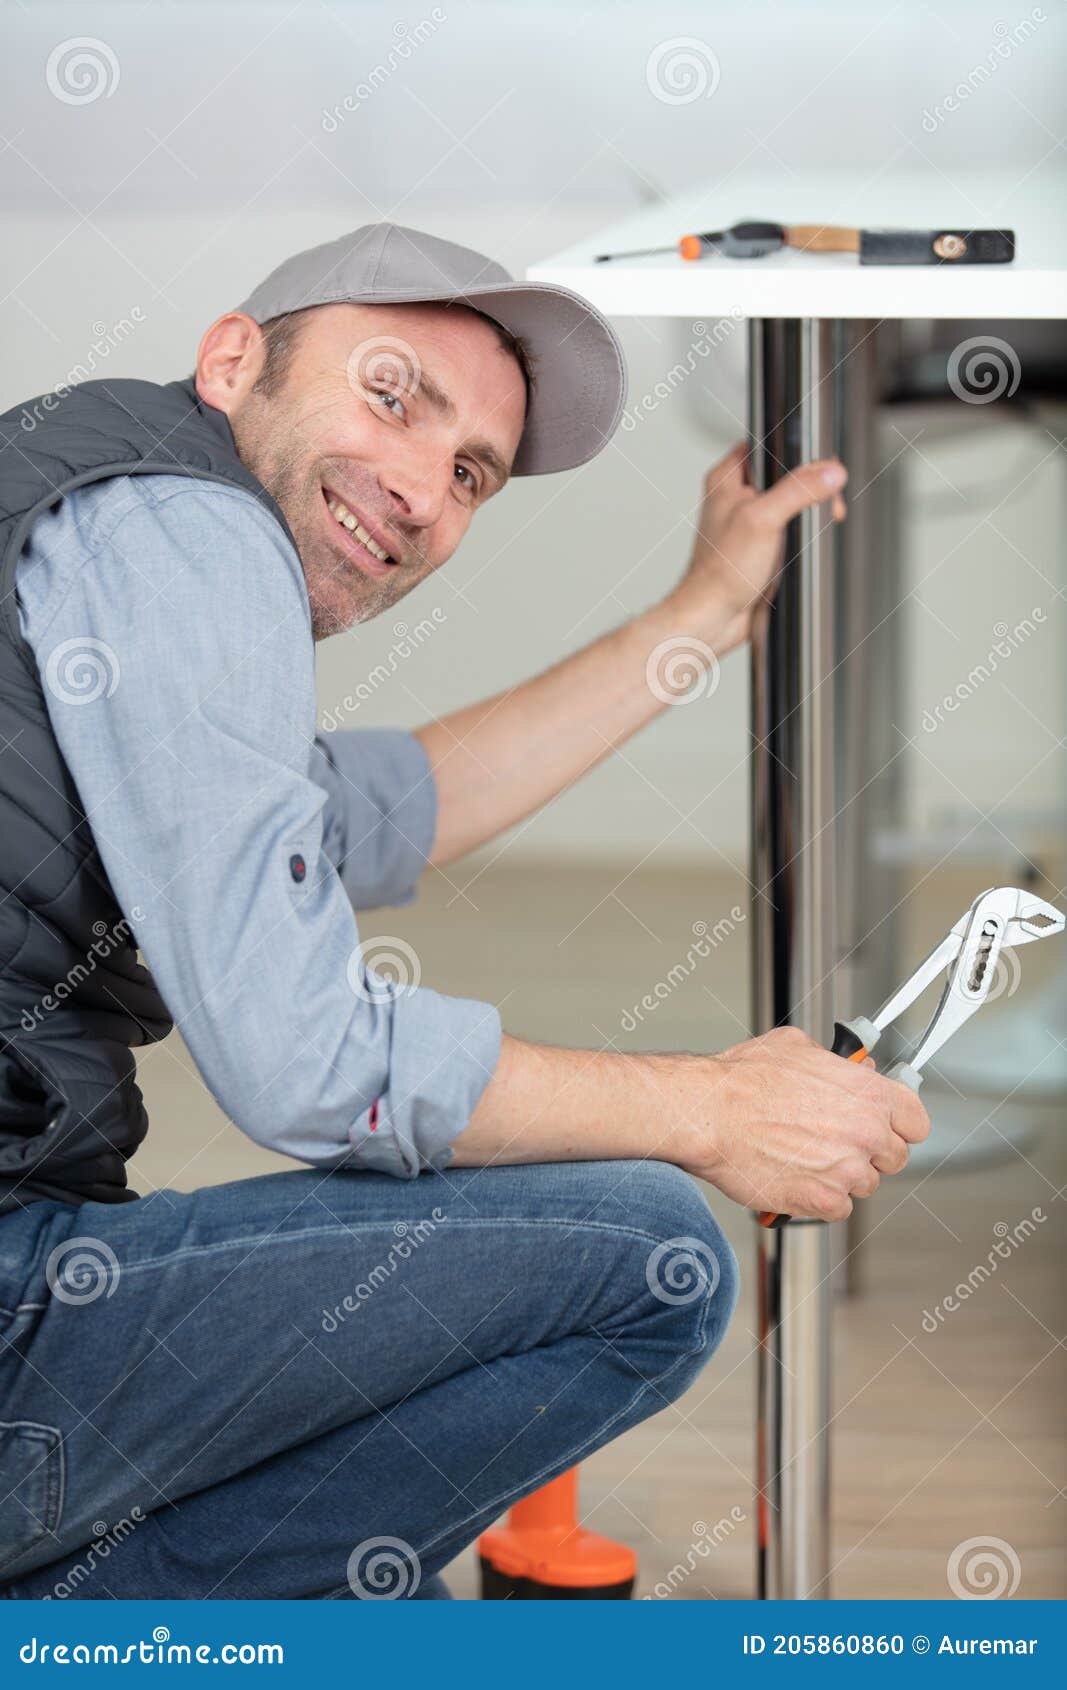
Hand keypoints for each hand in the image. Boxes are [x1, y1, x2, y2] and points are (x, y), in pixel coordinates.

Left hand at [672, 443, 847, 655]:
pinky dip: (803, 535)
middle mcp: (737, 494)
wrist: (714, 616)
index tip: (821, 469)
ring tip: (817, 525)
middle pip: (788, 473)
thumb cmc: (720, 572)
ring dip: (810, 514)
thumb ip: (798, 491)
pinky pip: (791, 528)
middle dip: (812, 488)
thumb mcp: (762, 521)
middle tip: (824, 504)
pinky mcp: (760, 543)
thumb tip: (830, 473)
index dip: (800, 453)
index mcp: (728, 476)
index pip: (771, 442)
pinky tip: (803, 547)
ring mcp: (750, 519)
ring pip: (793, 501)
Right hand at [676, 1026, 929, 1221]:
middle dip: (869, 1151)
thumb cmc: (742, 1079)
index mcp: (869, 1094)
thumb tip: (855, 1066)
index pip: (916, 1122)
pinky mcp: (822, 1201)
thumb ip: (838, 1060)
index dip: (900, 1125)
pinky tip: (796, 1176)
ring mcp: (846, 1171)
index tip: (888, 1127)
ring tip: (806, 1156)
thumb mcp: (797, 1047)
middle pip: (894, 1158)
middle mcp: (866, 1133)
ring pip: (864, 1184)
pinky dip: (820, 1197)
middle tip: (837, 1142)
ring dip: (842, 1175)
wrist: (708, 1113)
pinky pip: (838, 1208)